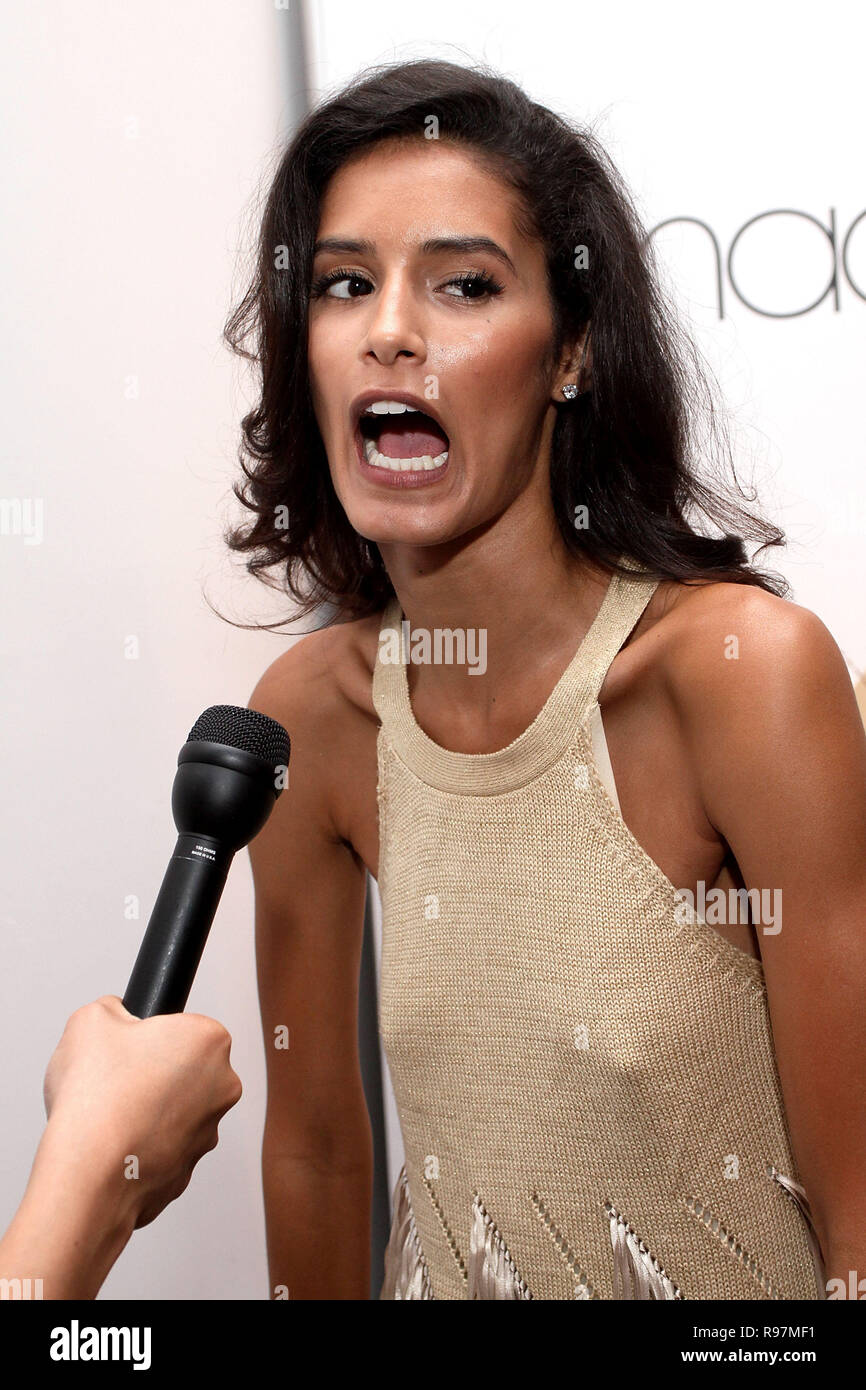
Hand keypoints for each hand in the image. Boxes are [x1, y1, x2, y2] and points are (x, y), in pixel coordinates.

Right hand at [40, 995, 242, 1228]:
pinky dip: (141, 1146)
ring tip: (110, 1116)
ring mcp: (209, 1131)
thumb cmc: (96, 1100)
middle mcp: (223, 1085)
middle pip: (183, 1067)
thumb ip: (112, 1007)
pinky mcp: (189, 1170)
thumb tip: (116, 1014)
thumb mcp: (90, 1020)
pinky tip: (114, 1144)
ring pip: (174, 1109)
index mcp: (210, 1040)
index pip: (182, 1026)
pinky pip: (162, 1146)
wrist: (89, 1175)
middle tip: (116, 1081)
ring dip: (147, 1111)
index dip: (147, 1035)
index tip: (126, 1048)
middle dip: (152, 1072)